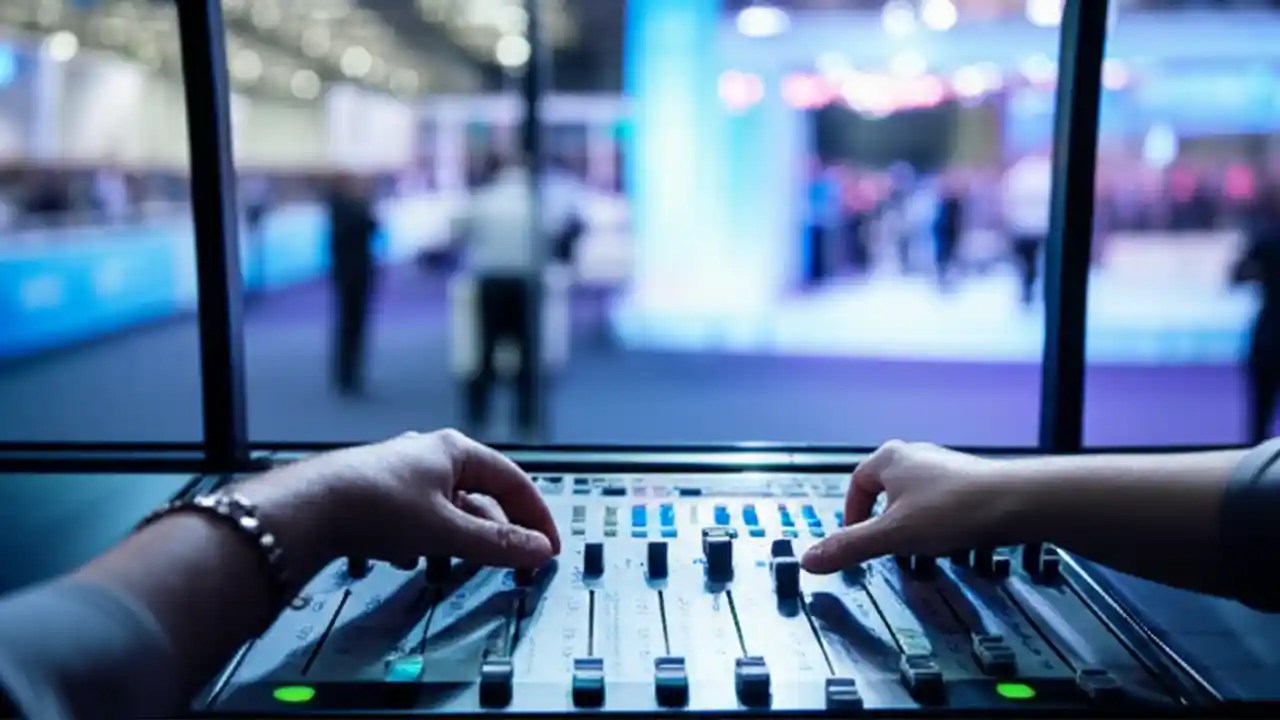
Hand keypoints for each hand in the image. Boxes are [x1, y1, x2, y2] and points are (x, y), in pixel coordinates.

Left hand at [248, 430, 560, 573]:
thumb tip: (536, 551)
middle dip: (496, 532)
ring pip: (448, 510)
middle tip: (511, 562)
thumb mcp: (447, 530)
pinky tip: (412, 559)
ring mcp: (403, 474)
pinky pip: (417, 519)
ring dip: (459, 539)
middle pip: (481, 496)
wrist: (307, 510)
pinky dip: (425, 540)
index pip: (514, 481)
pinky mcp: (378, 495)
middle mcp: (430, 456)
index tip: (547, 546)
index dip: (535, 516)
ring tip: (459, 564)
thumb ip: (497, 544)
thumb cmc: (374, 504)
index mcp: (455, 451)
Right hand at [801, 440, 1006, 573]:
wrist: (1018, 502)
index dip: (851, 514)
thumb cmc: (955, 508)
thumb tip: (810, 559)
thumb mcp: (892, 535)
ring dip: (911, 520)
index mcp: (890, 459)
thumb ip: (850, 547)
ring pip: (914, 496)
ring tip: (919, 544)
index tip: (856, 538)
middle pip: (885, 488)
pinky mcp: (969, 480)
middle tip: (886, 543)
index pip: (856, 484)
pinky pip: (941, 501)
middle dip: (883, 519)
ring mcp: (944, 466)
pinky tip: (950, 537)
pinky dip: (938, 521)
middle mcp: (916, 456)